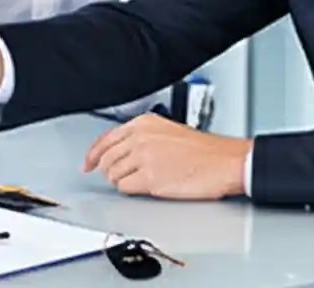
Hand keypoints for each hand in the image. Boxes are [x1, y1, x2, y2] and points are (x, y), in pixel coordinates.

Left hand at [82, 113, 251, 199]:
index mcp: (144, 124)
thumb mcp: (168, 131)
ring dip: (121, 182)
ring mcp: (144, 158)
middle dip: (108, 170)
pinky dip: (131, 191)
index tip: (88, 163)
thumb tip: (122, 151)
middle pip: (106, 158)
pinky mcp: (150, 179)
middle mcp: (140, 138)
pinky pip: (126, 188)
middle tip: (117, 177)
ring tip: (138, 182)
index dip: (93, 154)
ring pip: (114, 174)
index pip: (106, 138)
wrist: (226, 162)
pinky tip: (144, 188)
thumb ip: (142, 137)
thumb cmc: (205, 150)